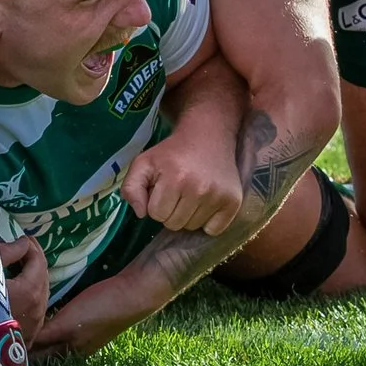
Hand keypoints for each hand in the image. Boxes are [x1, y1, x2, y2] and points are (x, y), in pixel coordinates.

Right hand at [0, 233, 49, 335]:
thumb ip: (7, 252)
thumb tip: (22, 243)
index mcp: (29, 291)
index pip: (38, 261)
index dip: (31, 246)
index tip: (21, 237)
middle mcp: (37, 309)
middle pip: (43, 278)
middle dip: (34, 260)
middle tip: (23, 247)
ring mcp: (34, 325)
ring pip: (41, 294)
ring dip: (33, 277)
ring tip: (20, 265)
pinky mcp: (27, 337)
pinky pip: (35, 310)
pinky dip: (31, 294)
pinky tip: (20, 290)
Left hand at [122, 131, 243, 236]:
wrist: (207, 135)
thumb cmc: (172, 152)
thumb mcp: (144, 162)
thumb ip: (131, 187)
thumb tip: (141, 213)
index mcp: (175, 178)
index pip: (156, 214)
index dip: (156, 202)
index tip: (163, 188)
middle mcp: (199, 189)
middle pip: (174, 224)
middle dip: (171, 210)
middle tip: (177, 191)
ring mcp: (218, 196)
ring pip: (193, 227)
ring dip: (188, 215)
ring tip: (192, 193)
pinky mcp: (233, 201)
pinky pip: (214, 230)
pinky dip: (208, 221)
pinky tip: (206, 202)